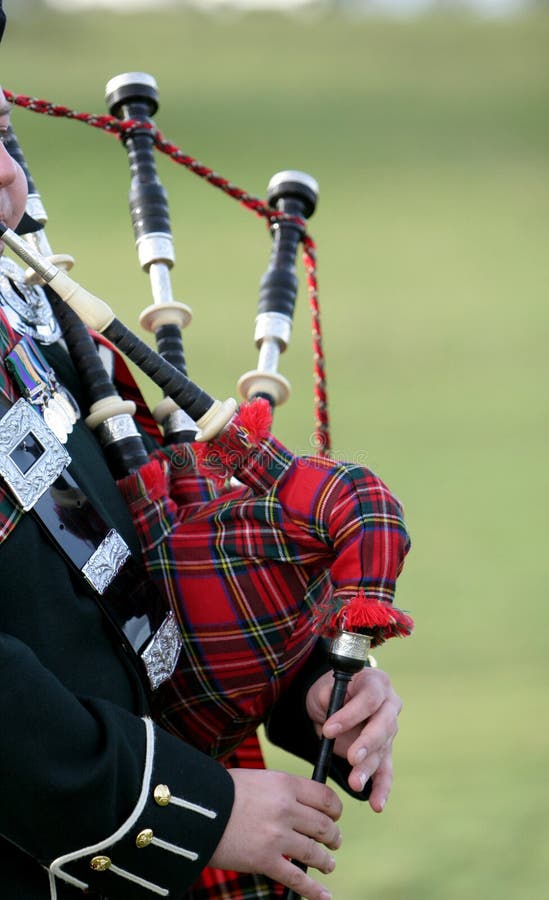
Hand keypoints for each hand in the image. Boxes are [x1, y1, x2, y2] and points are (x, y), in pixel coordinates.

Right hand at [208, 768, 342, 899]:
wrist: (195, 810)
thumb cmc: (221, 792)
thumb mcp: (257, 780)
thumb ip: (281, 791)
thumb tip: (300, 804)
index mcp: (284, 784)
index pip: (325, 797)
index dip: (335, 809)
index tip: (335, 816)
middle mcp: (286, 809)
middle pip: (324, 826)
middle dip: (333, 836)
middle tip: (334, 841)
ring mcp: (277, 836)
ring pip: (314, 853)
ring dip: (326, 861)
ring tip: (327, 864)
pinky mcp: (265, 861)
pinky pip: (296, 878)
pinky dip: (313, 890)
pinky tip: (323, 895)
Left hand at [305, 667, 401, 811]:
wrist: (333, 702)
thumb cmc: (330, 691)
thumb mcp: (324, 687)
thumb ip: (327, 695)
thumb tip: (329, 707)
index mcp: (377, 683)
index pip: (369, 700)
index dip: (350, 715)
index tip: (329, 730)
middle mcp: (390, 706)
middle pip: (383, 727)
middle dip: (367, 744)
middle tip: (351, 758)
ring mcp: (390, 730)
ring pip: (382, 751)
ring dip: (369, 769)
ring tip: (355, 783)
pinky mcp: (385, 752)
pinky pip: (386, 771)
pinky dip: (382, 788)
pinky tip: (376, 804)